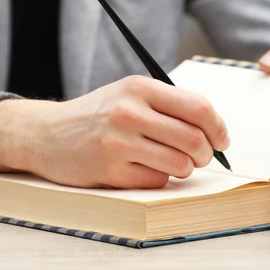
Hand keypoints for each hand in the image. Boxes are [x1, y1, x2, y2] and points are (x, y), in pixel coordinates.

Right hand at [0, 76, 229, 188]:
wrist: (46, 133)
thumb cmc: (97, 114)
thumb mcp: (129, 94)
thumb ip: (169, 105)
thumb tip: (214, 128)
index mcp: (140, 88)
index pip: (199, 108)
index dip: (219, 127)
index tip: (222, 140)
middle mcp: (129, 112)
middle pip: (194, 139)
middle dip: (207, 154)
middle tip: (203, 157)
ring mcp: (118, 142)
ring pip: (180, 164)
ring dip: (186, 169)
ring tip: (176, 164)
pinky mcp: (109, 170)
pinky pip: (157, 181)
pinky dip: (160, 178)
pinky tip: (146, 169)